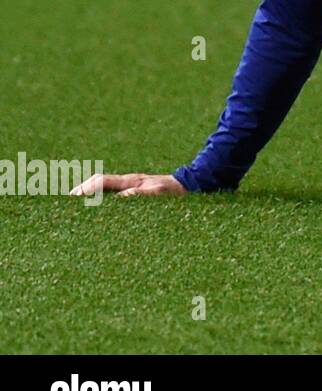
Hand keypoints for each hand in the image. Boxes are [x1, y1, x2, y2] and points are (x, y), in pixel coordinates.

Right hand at [70, 173, 186, 197]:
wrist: (187, 185)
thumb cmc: (173, 190)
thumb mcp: (160, 192)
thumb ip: (143, 193)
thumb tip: (123, 196)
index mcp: (130, 181)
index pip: (102, 181)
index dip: (88, 188)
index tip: (75, 197)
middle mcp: (126, 182)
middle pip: (98, 182)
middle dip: (82, 189)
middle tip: (66, 201)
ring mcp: (128, 186)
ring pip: (103, 187)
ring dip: (88, 193)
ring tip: (73, 206)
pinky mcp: (132, 193)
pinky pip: (110, 194)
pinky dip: (98, 198)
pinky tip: (93, 209)